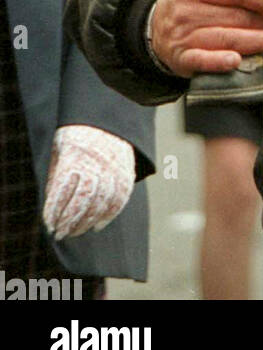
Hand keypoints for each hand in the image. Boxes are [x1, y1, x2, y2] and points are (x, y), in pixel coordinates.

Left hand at [43, 125, 135, 240]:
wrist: (104, 116)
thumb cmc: (75, 137)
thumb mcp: (59, 151)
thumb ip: (56, 178)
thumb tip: (53, 209)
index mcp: (74, 155)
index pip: (63, 189)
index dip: (54, 211)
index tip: (49, 225)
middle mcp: (96, 161)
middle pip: (83, 199)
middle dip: (70, 221)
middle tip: (61, 234)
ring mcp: (114, 166)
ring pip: (102, 201)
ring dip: (88, 222)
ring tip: (76, 232)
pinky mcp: (126, 170)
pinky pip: (120, 198)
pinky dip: (109, 215)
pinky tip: (97, 225)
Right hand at [150, 0, 262, 76]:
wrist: (154, 26)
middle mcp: (186, 10)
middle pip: (234, 16)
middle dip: (262, 22)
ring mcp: (182, 35)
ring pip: (224, 38)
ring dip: (252, 41)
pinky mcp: (181, 57)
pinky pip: (201, 60)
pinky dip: (218, 62)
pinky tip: (236, 61)